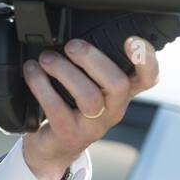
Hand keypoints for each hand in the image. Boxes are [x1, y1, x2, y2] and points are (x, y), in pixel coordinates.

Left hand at [19, 36, 159, 179]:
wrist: (52, 147)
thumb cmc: (70, 108)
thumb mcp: (87, 85)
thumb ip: (90, 64)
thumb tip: (76, 32)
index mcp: (121, 94)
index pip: (148, 78)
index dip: (146, 59)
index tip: (132, 40)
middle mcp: (113, 110)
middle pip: (118, 83)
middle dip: (92, 58)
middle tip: (71, 46)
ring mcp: (93, 126)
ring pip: (89, 96)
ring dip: (64, 71)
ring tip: (46, 58)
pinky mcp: (69, 134)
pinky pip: (57, 108)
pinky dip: (41, 85)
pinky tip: (32, 72)